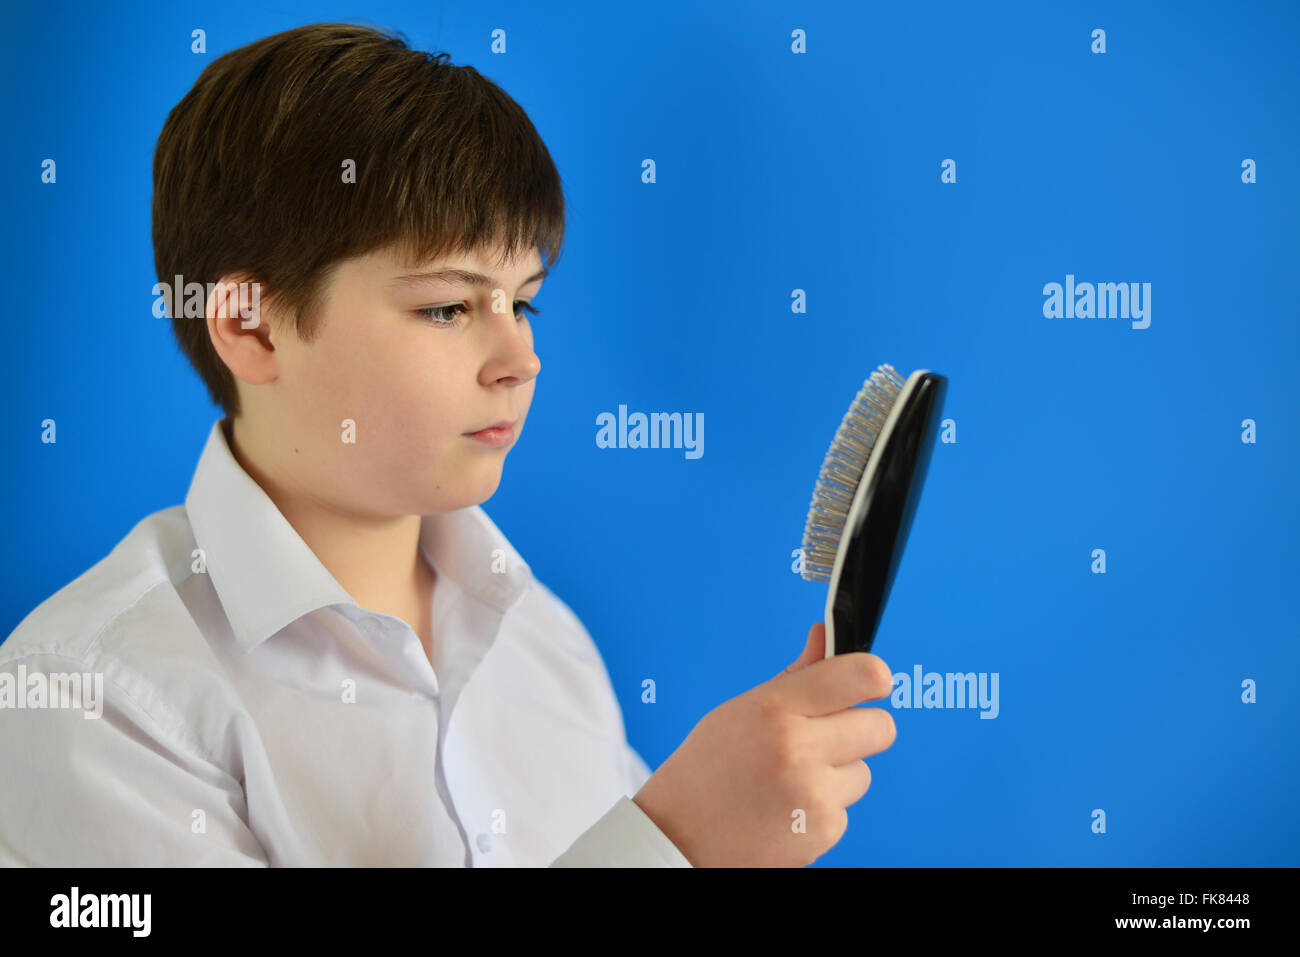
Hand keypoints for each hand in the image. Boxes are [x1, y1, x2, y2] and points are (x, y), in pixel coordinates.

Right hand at [632, 622, 895, 866]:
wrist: (679, 836)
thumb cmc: (708, 767)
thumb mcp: (743, 709)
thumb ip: (796, 676)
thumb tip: (825, 636)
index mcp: (776, 709)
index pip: (862, 676)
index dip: (875, 678)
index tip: (871, 684)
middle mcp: (799, 749)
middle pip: (881, 727)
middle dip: (862, 729)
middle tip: (827, 736)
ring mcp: (814, 795)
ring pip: (864, 772)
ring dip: (838, 774)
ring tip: (791, 779)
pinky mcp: (823, 833)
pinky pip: (846, 809)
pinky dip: (823, 809)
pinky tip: (786, 808)